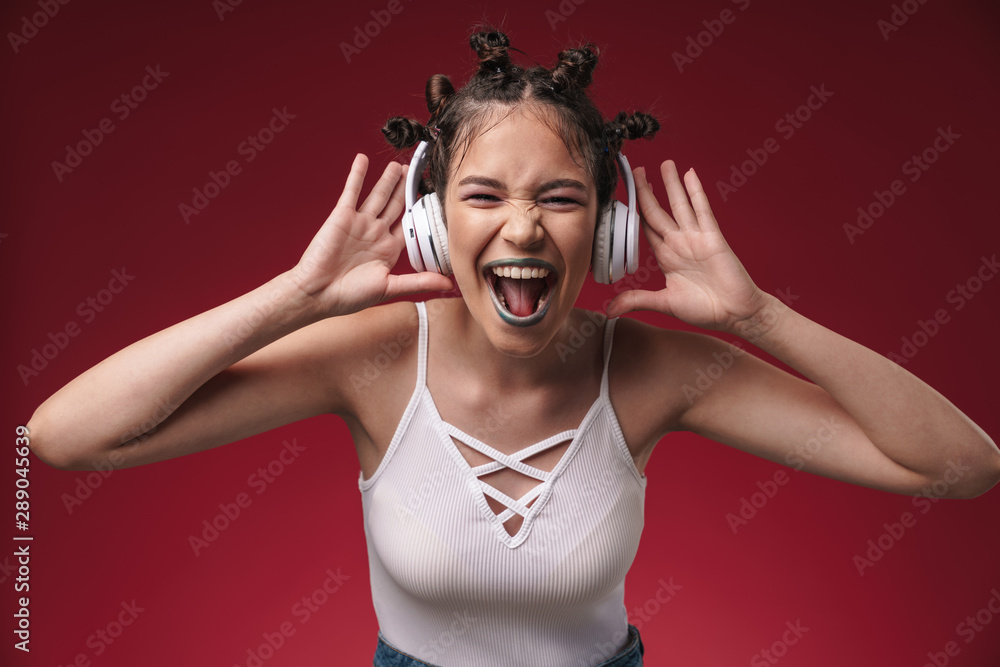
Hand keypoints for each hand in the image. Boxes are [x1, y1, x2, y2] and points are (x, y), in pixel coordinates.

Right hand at [289, 154, 452, 316]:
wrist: (317, 294)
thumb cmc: (349, 296)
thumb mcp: (389, 288)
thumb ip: (419, 282)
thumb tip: (449, 285)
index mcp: (389, 249)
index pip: (410, 225)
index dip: (420, 212)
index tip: (434, 198)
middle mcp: (376, 233)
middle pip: (396, 205)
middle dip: (406, 189)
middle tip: (416, 172)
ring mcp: (359, 223)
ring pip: (378, 195)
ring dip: (387, 179)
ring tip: (397, 165)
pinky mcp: (342, 216)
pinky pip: (351, 191)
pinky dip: (357, 175)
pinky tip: (362, 159)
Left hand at [606, 160, 767, 332]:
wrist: (736, 314)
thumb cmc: (705, 309)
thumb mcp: (664, 303)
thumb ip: (637, 300)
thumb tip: (610, 309)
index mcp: (666, 256)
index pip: (645, 228)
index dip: (634, 211)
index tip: (623, 195)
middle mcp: (679, 243)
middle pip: (657, 211)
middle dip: (646, 191)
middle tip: (637, 171)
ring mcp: (695, 238)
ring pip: (679, 204)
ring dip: (671, 184)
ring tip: (665, 163)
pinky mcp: (713, 237)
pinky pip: (702, 209)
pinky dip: (696, 192)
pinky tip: (690, 174)